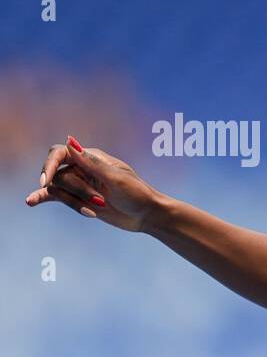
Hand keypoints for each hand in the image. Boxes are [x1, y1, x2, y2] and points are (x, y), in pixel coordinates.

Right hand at [24, 136, 161, 231]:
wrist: (147, 215)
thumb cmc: (137, 193)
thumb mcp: (116, 178)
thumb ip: (91, 163)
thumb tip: (69, 141)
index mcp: (92, 157)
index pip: (59, 153)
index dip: (49, 164)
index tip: (46, 179)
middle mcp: (82, 168)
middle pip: (59, 175)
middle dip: (76, 190)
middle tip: (99, 200)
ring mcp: (79, 184)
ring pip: (59, 189)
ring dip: (75, 201)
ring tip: (97, 209)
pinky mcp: (78, 199)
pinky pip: (56, 196)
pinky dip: (44, 198)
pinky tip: (31, 201)